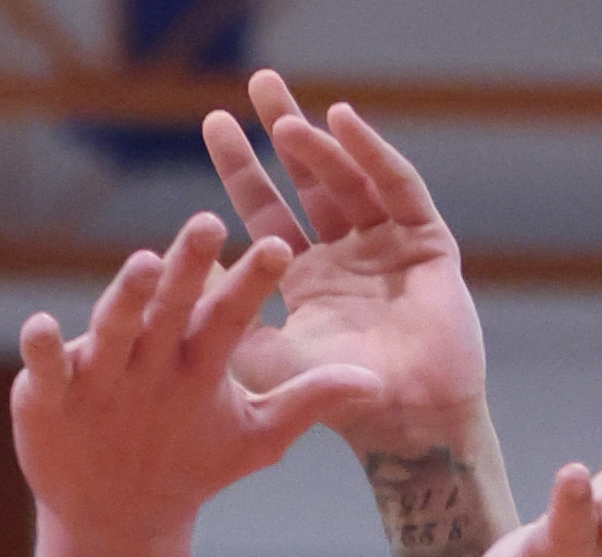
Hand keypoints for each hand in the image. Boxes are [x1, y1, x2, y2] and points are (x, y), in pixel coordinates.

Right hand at [13, 213, 384, 542]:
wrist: (119, 512)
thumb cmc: (191, 464)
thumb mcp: (255, 437)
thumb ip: (308, 403)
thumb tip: (377, 384)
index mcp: (199, 351)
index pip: (231, 310)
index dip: (252, 282)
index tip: (280, 250)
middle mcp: (150, 346)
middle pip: (172, 301)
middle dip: (188, 266)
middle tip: (210, 223)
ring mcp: (99, 365)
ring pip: (114, 323)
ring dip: (125, 295)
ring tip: (142, 266)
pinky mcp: (48, 390)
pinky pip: (44, 366)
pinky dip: (41, 350)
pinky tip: (42, 328)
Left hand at [205, 74, 484, 437]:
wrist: (403, 427)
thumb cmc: (335, 408)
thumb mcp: (261, 359)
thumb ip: (226, 317)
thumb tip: (174, 278)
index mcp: (308, 280)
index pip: (268, 212)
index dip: (242, 170)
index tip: (213, 125)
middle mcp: (348, 256)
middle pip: (310, 179)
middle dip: (283, 132)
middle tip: (257, 83)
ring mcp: (389, 247)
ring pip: (349, 180)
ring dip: (317, 146)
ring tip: (282, 119)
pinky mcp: (427, 246)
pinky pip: (399, 188)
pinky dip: (372, 155)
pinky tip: (342, 124)